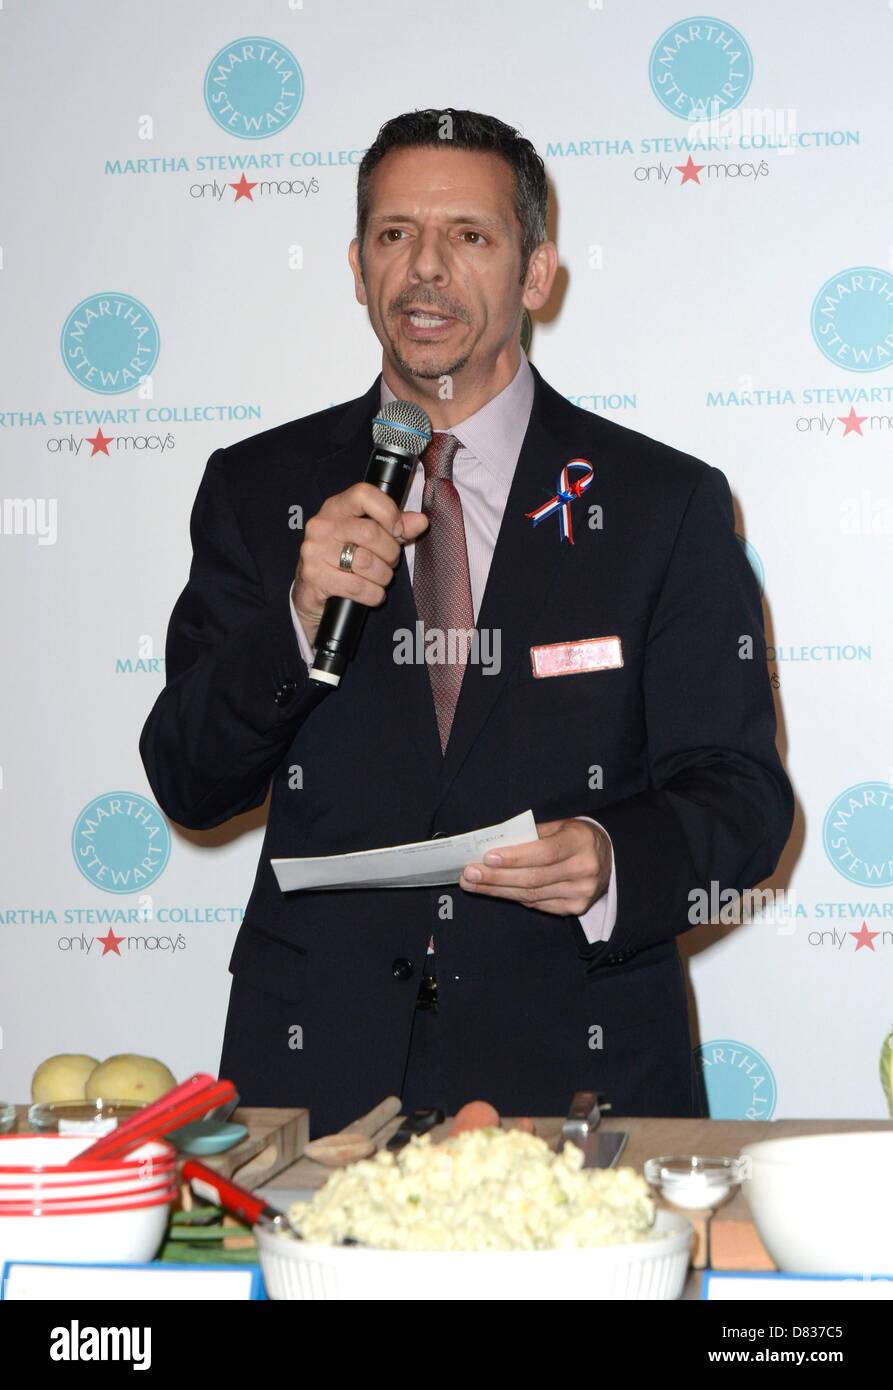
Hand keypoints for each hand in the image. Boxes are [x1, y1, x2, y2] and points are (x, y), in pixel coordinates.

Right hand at [293, 482, 428, 644]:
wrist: (312, 593)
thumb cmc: (346, 560)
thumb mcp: (372, 539)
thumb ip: (397, 528)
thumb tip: (421, 521)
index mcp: (336, 507)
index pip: (364, 494)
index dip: (388, 512)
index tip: (398, 530)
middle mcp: (321, 526)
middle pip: (370, 532)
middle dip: (390, 553)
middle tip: (390, 562)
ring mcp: (314, 551)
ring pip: (366, 562)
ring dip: (383, 576)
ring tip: (380, 578)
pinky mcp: (314, 577)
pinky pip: (357, 587)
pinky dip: (373, 594)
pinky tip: (372, 594)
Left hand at [459, 818, 612, 916]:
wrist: (609, 858)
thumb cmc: (576, 838)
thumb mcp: (560, 826)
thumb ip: (531, 835)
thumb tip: (493, 845)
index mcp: (581, 842)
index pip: (544, 852)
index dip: (515, 857)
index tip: (487, 857)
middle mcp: (585, 870)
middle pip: (533, 878)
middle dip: (496, 877)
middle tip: (469, 873)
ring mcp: (582, 893)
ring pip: (531, 895)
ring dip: (498, 890)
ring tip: (473, 883)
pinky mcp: (576, 908)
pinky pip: (537, 905)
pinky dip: (513, 897)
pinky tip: (495, 890)